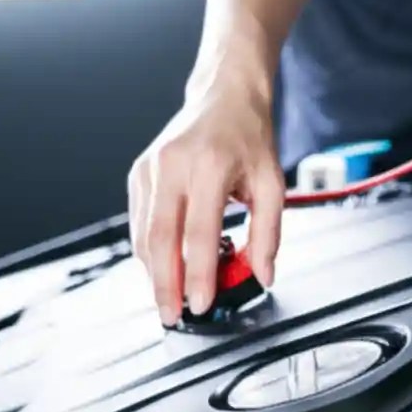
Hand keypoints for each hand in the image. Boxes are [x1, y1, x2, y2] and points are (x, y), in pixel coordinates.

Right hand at [128, 73, 284, 326]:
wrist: (224, 95)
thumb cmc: (249, 136)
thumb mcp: (273, 182)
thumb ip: (268, 233)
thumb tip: (263, 275)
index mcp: (209, 166)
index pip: (198, 235)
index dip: (197, 275)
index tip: (202, 304)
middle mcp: (173, 165)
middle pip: (160, 239)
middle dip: (164, 285)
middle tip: (173, 315)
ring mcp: (150, 167)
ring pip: (143, 234)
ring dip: (154, 272)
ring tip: (169, 299)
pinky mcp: (139, 172)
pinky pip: (139, 221)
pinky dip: (149, 251)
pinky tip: (162, 269)